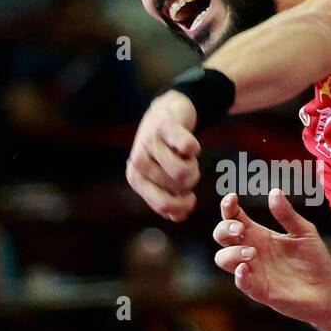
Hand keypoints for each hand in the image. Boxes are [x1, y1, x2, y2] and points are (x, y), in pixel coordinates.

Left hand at [125, 89, 200, 219]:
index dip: (182, 206)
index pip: (162, 205)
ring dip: (193, 164)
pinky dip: (194, 147)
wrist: (167, 112)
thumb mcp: (162, 177)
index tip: (191, 198)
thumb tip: (178, 217)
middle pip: (179, 185)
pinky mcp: (164, 124)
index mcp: (136, 178)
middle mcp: (138, 161)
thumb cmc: (166, 152)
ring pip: (184, 170)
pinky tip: (187, 143)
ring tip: (184, 155)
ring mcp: (149, 142)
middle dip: (189, 180)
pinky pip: (188, 147)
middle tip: (185, 166)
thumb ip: (169, 199)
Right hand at [213, 190, 330, 326]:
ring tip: (252, 252)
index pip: (233, 216)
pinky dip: (239, 275)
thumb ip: (287, 214)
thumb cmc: (315, 259)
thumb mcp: (304, 231)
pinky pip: (240, 282)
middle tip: (240, 228)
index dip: (228, 206)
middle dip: (224, 228)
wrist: (328, 289)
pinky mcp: (259, 290)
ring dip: (232, 252)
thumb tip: (274, 192)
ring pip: (223, 258)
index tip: (233, 198)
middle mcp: (250, 250)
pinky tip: (247, 268)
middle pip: (221, 235)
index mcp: (258, 233)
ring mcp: (253, 270)